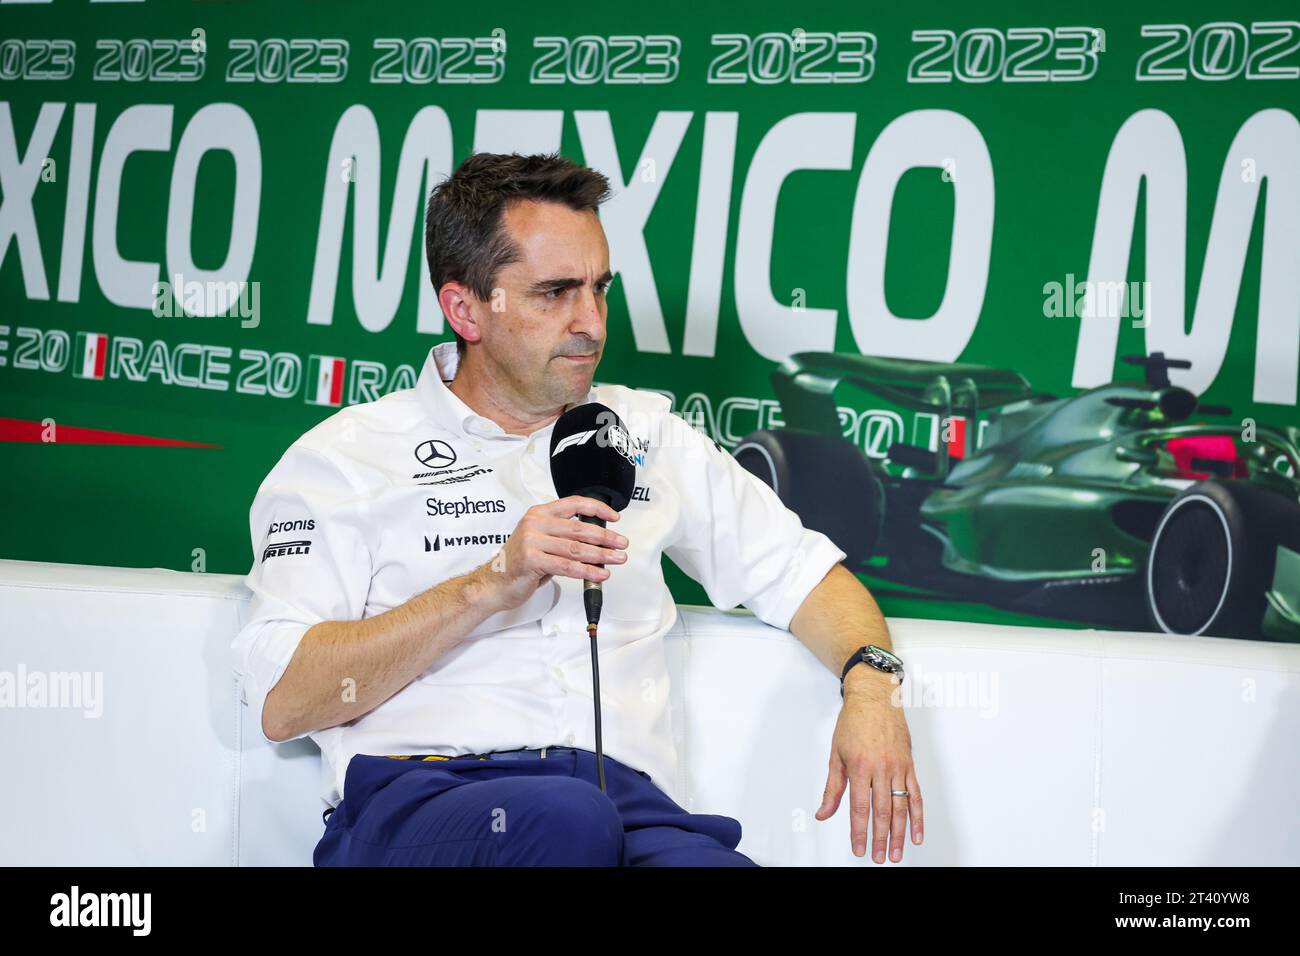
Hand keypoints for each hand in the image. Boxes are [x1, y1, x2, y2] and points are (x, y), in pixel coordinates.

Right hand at [474, 495, 627, 612]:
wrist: (494, 582)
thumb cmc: (520, 563)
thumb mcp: (541, 541)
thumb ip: (564, 537)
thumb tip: (597, 542)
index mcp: (539, 513)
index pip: (574, 503)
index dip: (597, 508)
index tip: (614, 517)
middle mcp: (535, 523)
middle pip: (579, 528)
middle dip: (605, 537)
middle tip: (621, 543)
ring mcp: (532, 541)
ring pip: (575, 548)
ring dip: (601, 554)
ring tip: (616, 559)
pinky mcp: (532, 559)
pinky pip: (567, 566)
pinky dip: (587, 571)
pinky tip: (599, 574)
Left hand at [816, 670, 922, 862]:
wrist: (875, 697)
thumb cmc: (853, 722)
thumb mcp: (836, 754)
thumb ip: (832, 788)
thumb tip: (823, 813)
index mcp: (860, 766)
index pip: (860, 808)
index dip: (860, 832)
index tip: (859, 849)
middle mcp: (881, 768)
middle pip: (882, 812)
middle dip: (879, 839)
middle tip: (877, 857)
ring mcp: (898, 767)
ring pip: (901, 807)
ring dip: (899, 834)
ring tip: (895, 853)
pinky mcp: (910, 765)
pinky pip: (916, 795)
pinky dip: (918, 817)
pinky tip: (916, 834)